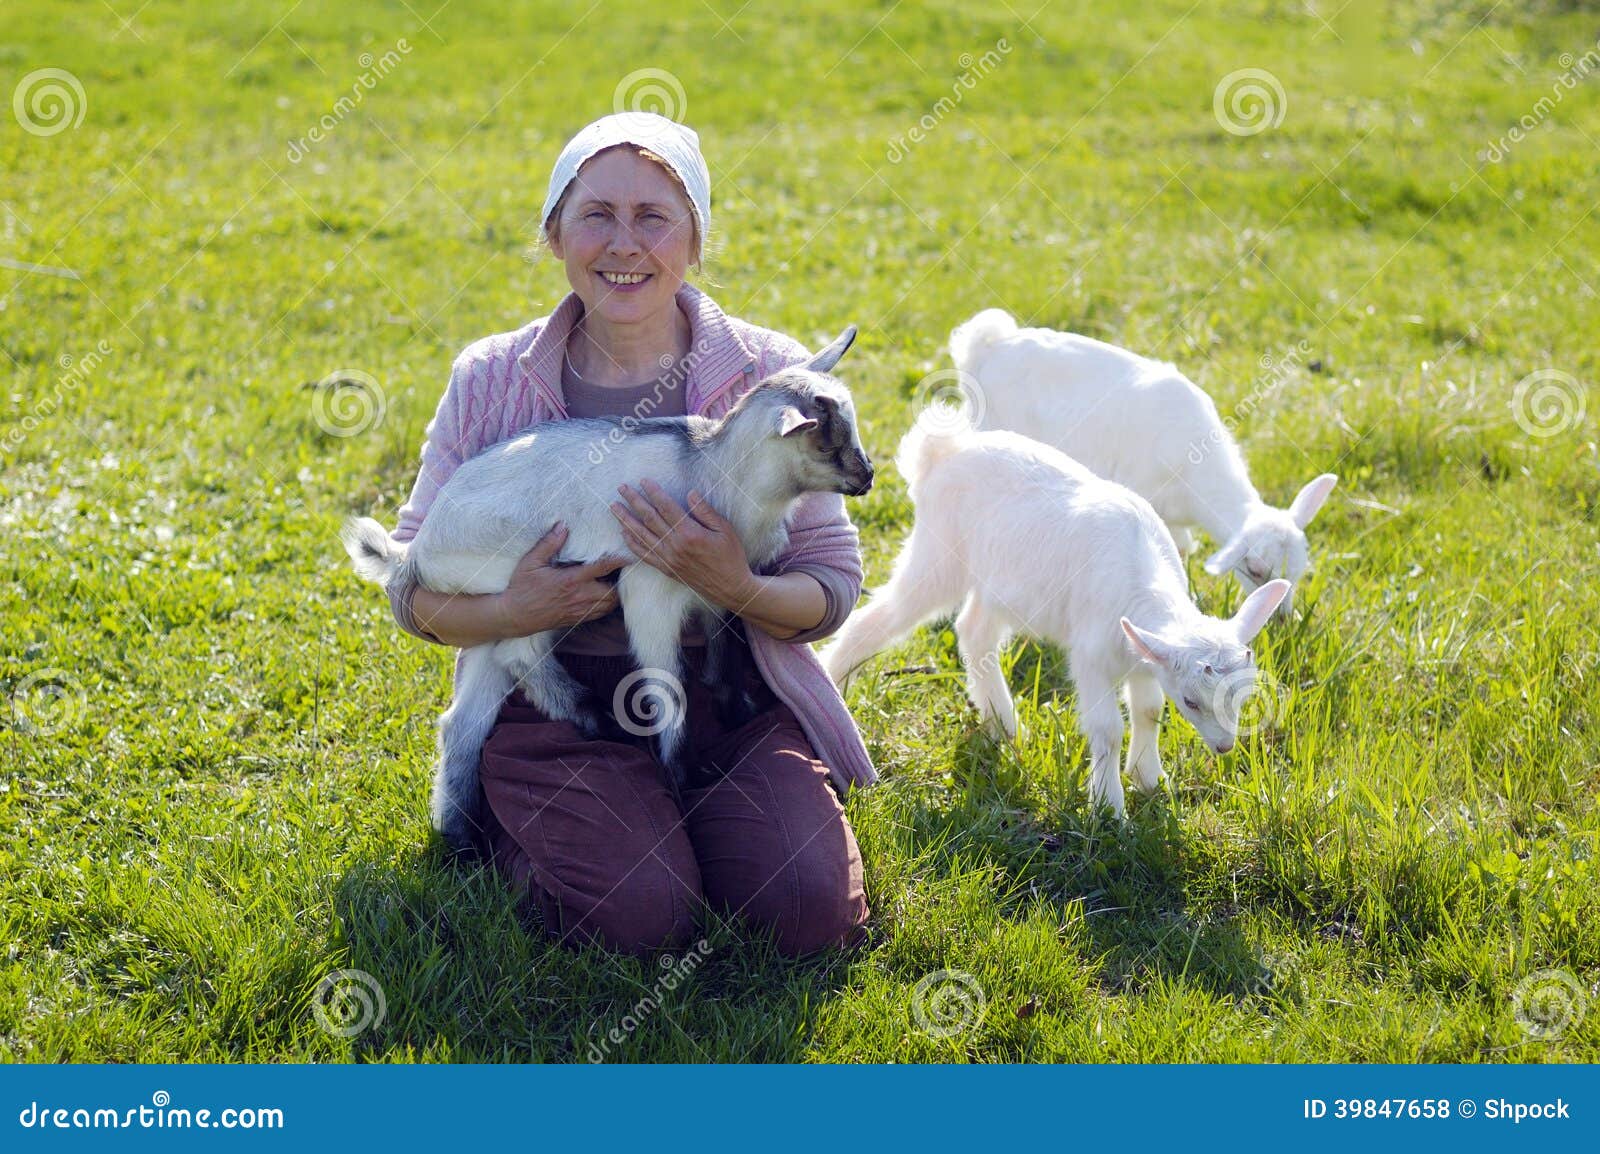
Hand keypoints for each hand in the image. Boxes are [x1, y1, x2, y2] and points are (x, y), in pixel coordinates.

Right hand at [495, 523, 628, 635]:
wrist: (514, 616)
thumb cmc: (521, 588)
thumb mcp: (531, 562)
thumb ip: (548, 544)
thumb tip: (562, 526)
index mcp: (571, 580)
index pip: (601, 568)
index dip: (618, 561)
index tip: (629, 555)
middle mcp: (579, 597)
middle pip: (612, 591)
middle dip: (619, 581)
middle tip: (621, 570)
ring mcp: (579, 610)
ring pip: (609, 605)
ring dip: (614, 594)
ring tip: (613, 582)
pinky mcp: (577, 619)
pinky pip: (600, 614)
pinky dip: (606, 605)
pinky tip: (603, 596)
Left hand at [610, 481, 754, 609]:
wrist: (729, 587)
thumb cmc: (730, 556)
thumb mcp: (725, 530)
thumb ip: (705, 511)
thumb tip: (690, 493)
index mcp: (690, 533)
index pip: (666, 507)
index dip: (653, 492)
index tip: (643, 481)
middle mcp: (675, 545)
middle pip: (649, 518)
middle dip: (634, 501)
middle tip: (622, 488)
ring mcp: (668, 558)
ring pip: (641, 536)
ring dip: (626, 520)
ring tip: (614, 507)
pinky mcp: (666, 568)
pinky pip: (644, 555)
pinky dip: (632, 543)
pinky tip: (624, 533)